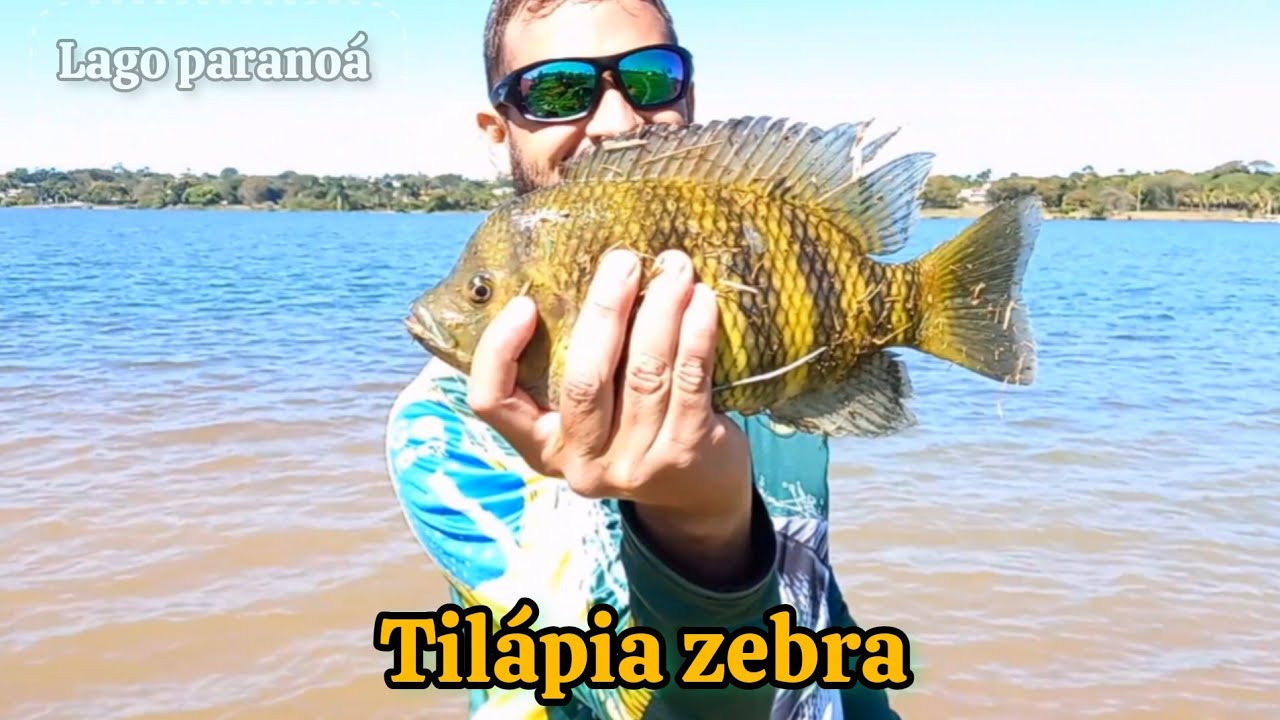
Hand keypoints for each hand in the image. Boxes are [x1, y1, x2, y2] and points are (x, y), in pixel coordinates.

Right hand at [467, 248, 756, 584]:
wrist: (698, 495)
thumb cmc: (635, 428)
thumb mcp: (591, 412)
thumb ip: (577, 364)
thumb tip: (583, 276)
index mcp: (542, 445)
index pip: (492, 402)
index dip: (498, 352)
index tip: (524, 304)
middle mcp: (582, 462)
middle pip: (583, 380)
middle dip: (605, 310)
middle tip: (623, 262)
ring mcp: (634, 464)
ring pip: (644, 375)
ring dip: (661, 311)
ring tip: (674, 269)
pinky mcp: (684, 455)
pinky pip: (690, 382)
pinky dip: (697, 335)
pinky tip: (702, 302)